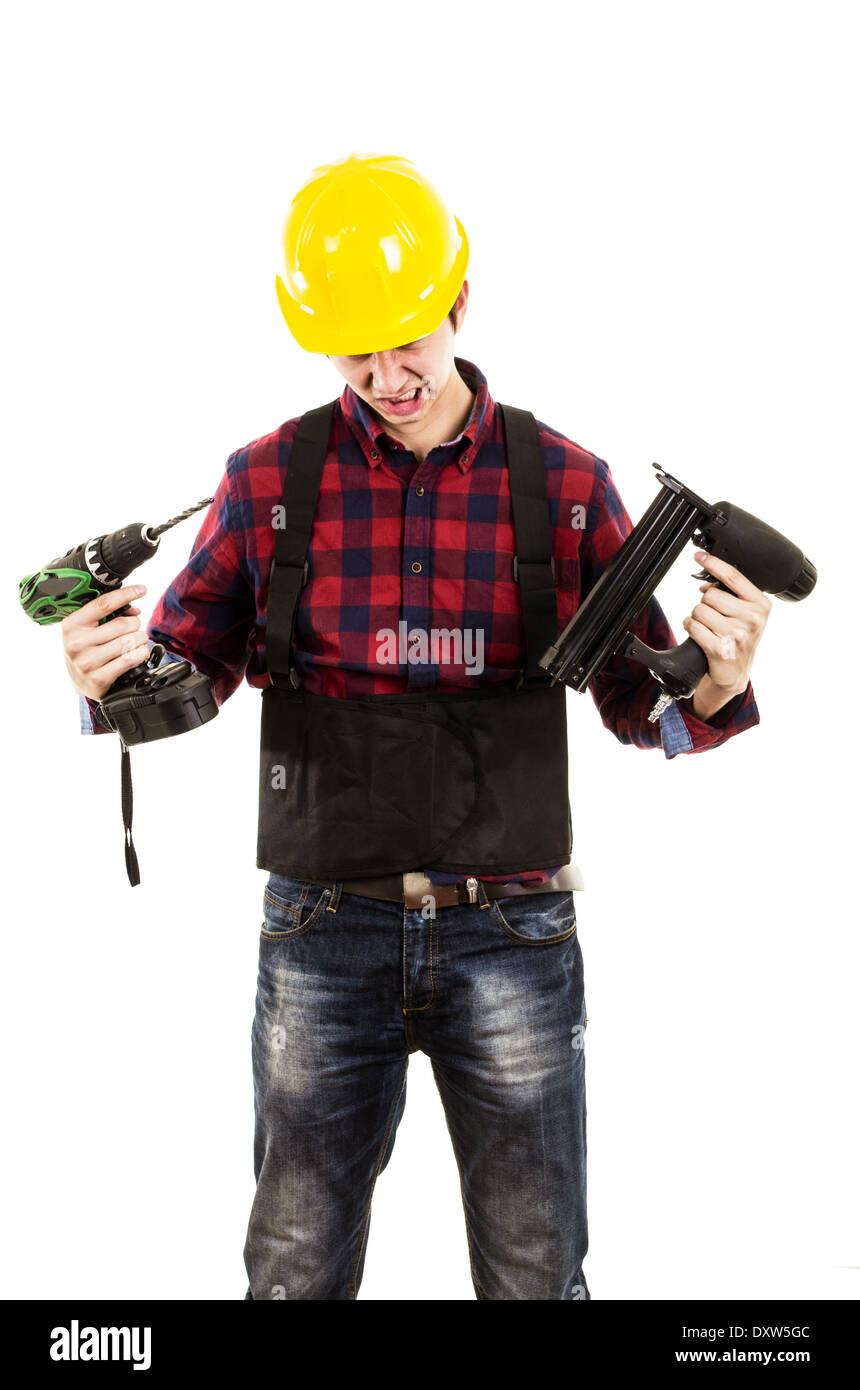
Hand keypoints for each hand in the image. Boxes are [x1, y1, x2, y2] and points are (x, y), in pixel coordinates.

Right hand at [61, 584, 149, 700]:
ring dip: (140, 639)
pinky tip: (139, 652)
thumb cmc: (87, 650)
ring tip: (138, 640)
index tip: (141, 590)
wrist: (80, 682)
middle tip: (135, 627)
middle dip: (135, 624)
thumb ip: (107, 616)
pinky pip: (129, 660)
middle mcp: (76, 643)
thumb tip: (134, 611)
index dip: (126, 594)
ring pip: (128, 641)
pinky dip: (141, 653)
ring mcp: (86, 662)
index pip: (103, 604)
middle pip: (121, 624)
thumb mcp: (88, 630)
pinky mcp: (97, 678)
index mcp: (72, 625)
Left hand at [681, 549, 770, 702]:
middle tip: (714, 617)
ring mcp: (738, 634)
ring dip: (697, 617)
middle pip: (710, 594)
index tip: (699, 555)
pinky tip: (700, 634)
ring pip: (699, 610)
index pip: (733, 576)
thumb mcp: (746, 614)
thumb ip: (733, 595)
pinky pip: (693, 626)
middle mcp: (753, 618)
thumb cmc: (740, 639)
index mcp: (761, 605)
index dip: (713, 563)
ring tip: (709, 628)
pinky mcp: (721, 649)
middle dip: (705, 604)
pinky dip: (690, 627)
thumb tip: (706, 583)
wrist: (736, 672)